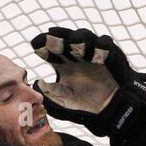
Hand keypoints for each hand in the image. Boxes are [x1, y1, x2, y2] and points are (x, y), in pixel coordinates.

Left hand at [31, 27, 145, 135]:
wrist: (108, 109)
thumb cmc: (83, 104)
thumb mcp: (62, 101)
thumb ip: (49, 93)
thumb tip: (37, 82)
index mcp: (60, 64)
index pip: (48, 49)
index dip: (42, 44)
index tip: (37, 47)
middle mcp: (74, 55)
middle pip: (64, 38)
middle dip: (58, 37)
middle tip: (52, 39)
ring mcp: (91, 53)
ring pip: (84, 36)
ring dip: (79, 38)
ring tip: (75, 44)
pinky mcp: (108, 54)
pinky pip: (106, 43)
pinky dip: (102, 45)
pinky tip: (98, 51)